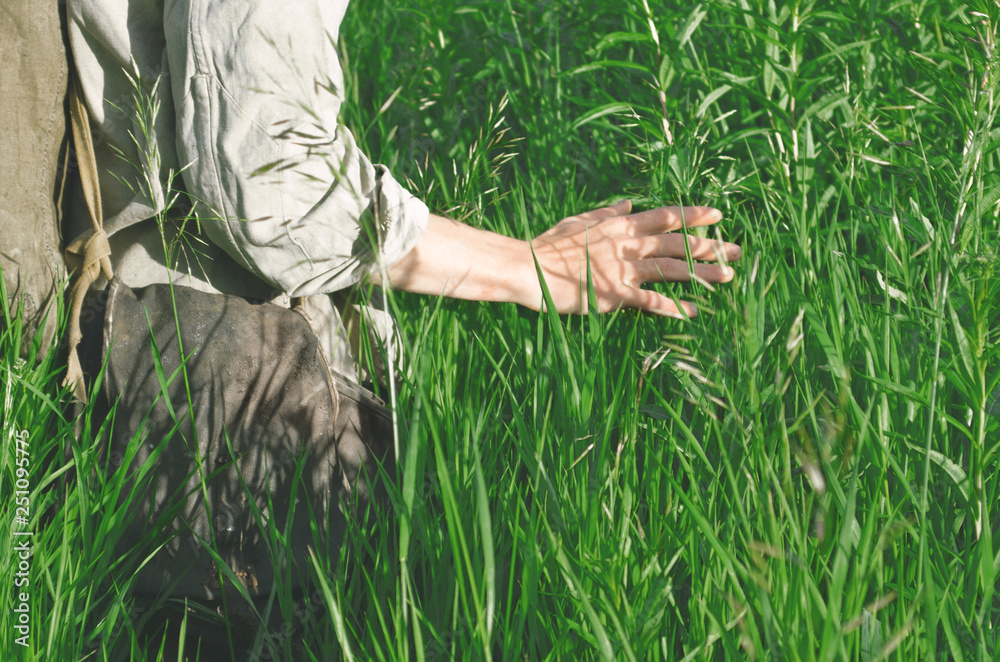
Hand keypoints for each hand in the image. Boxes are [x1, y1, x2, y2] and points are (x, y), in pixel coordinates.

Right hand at [528, 200, 740, 316]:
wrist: (528, 268)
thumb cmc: (549, 246)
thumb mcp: (578, 221)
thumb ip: (606, 214)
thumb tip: (627, 205)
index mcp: (619, 225)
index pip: (665, 216)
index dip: (693, 215)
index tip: (718, 213)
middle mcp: (627, 243)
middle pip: (677, 243)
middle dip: (709, 246)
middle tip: (736, 250)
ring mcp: (623, 269)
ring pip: (672, 269)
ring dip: (702, 274)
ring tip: (727, 277)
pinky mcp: (615, 294)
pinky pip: (652, 301)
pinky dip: (674, 308)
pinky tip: (694, 313)